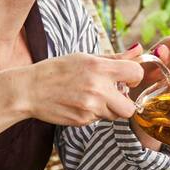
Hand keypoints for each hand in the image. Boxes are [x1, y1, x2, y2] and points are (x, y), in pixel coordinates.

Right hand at [17, 47, 143, 125]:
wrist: (29, 89)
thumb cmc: (58, 70)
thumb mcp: (85, 57)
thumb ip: (115, 57)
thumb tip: (140, 49)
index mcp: (99, 67)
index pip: (136, 74)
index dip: (134, 77)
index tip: (127, 79)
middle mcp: (97, 88)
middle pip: (130, 107)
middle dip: (125, 103)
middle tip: (113, 95)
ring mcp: (90, 107)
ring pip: (114, 115)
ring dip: (108, 109)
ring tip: (91, 97)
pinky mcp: (82, 120)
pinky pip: (98, 120)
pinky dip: (93, 113)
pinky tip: (79, 104)